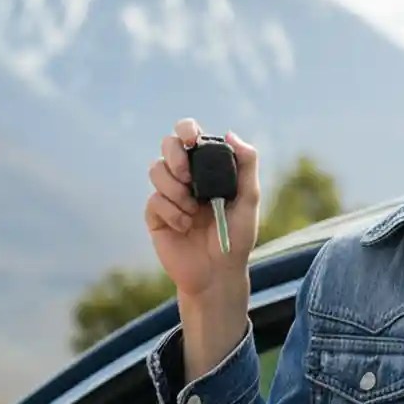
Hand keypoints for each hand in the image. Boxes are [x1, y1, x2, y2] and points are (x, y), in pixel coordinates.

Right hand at [145, 118, 260, 299]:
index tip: (193, 141)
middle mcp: (185, 177)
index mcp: (207, 168)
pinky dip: (171, 212)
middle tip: (187, 176)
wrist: (218, 273)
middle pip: (167, 145)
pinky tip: (185, 227)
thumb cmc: (236, 237)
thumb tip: (230, 133)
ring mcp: (168, 195)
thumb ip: (246, 164)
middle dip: (175, 156)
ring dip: (175, 189)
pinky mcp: (155, 215)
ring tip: (193, 211)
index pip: (190, 135)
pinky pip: (154, 200)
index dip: (186, 129)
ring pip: (156, 170)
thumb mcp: (249, 199)